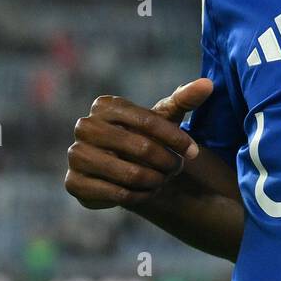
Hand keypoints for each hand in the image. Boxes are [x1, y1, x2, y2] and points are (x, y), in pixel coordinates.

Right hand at [65, 79, 210, 209]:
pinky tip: (146, 192)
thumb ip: (186, 99)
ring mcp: (76, 154)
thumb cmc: (147, 136)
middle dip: (167, 162)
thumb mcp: (166, 116)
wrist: (123, 166)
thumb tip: (208, 84)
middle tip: (176, 169)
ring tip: (162, 179)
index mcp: (105, 105)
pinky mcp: (73, 182)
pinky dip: (139, 196)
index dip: (177, 138)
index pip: (149, 121)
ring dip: (156, 181)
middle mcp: (85, 126)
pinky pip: (117, 194)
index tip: (194, 151)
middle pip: (142, 148)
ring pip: (132, 174)